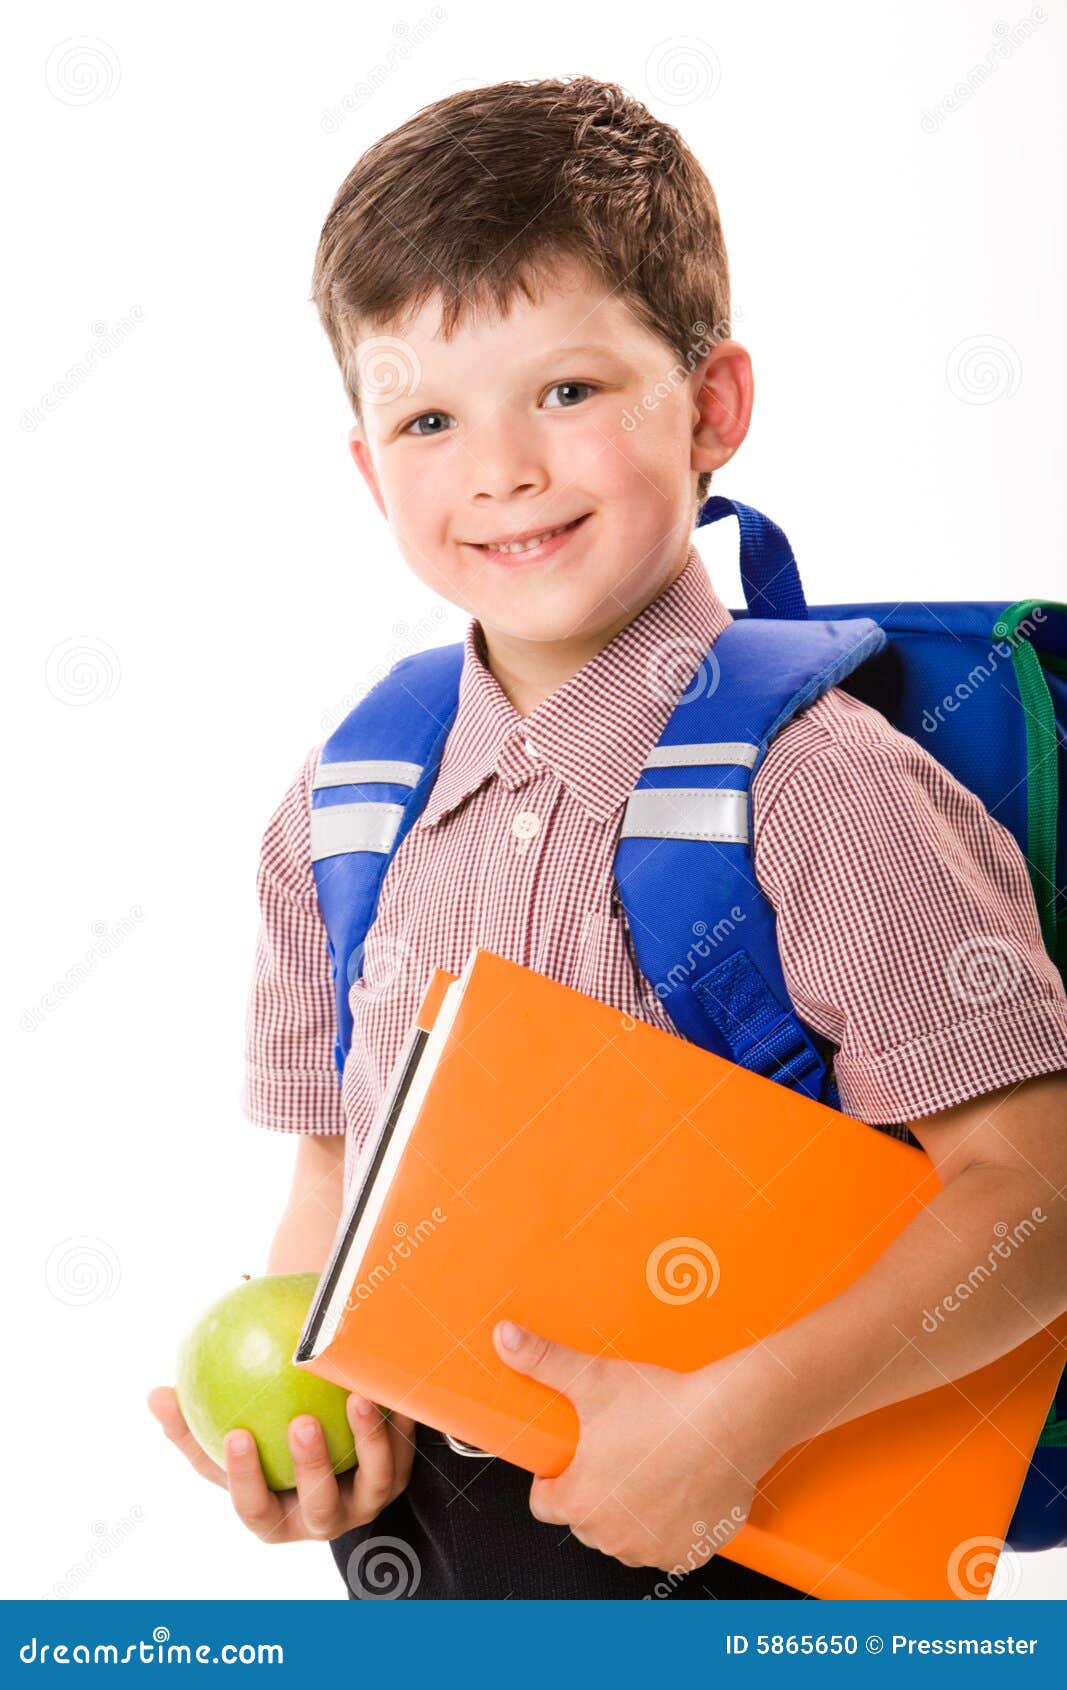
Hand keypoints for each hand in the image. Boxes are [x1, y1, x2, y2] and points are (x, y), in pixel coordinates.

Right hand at [147, 1385, 416, 1544]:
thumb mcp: (228, 1445)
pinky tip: (392, 1384)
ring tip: (356, 1398)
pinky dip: (401, 1421)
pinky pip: (406, 1451)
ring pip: (375, 1482)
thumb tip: (156, 1395)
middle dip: (311, 1468)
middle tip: (301, 1422)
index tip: (235, 1434)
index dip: (244, 1478)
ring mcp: (364, 1502)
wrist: (326, 1450)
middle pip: (319, 1506)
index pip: (255, 1508)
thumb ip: (192, 1426)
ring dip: (368, 1442)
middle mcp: (322, 1518)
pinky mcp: (398, 1478)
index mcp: (275, 1517)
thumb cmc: (263, 1451)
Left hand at [493, 1321, 789, 1573]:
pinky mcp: (690, 1553)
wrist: (731, 1422)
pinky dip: (670, 1525)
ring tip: (649, 1466)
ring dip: (630, 1512)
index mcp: (580, 1502)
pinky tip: (678, 1487)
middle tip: (617, 1451)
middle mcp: (612, 1536)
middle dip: (594, 1493)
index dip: (555, 1477)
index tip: (574, 1456)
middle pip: (585, 1521)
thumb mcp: (594, 1378)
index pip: (544, 1504)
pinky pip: (668, 1545)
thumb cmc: (665, 1407)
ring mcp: (653, 1549)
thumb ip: (542, 1360)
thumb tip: (505, 1338)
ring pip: (626, 1535)